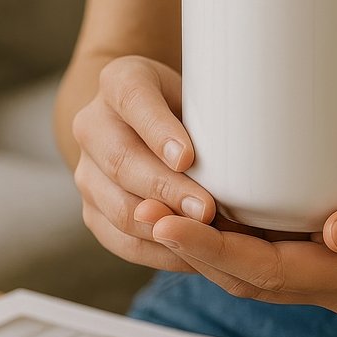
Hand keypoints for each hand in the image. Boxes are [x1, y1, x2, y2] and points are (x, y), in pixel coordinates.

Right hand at [72, 56, 215, 270]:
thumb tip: (250, 153)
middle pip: (122, 160)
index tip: (188, 157)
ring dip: (162, 226)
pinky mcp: (92, 209)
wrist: (154, 122)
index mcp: (119, 80)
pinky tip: (192, 256)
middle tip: (206, 209)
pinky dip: (157, 251)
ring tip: (202, 237)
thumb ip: (212, 114)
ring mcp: (86, 170)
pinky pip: (120, 240)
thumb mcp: (199, 93)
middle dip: (166, 189)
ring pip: (118, 206)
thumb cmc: (188, 106)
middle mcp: (93, 124)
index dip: (158, 131)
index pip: (134, 99)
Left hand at [142, 140, 336, 315]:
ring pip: (253, 273)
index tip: (169, 224)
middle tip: (138, 211)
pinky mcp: (331, 253)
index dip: (217, 253)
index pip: (275, 275)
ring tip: (150, 210)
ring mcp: (335, 274)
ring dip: (201, 249)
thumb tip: (334, 234)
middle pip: (251, 279)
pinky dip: (229, 240)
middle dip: (191, 251)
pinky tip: (198, 211)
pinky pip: (269, 257)